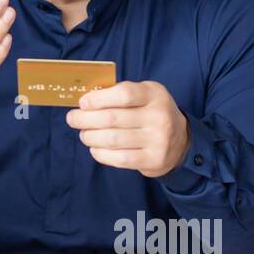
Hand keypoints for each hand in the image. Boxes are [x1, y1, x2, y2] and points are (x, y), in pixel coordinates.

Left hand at [65, 80, 190, 177]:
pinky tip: (95, 148)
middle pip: (112, 118)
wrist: (180, 140)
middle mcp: (159, 116)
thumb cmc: (150, 112)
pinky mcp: (154, 160)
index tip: (82, 103)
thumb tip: (84, 102)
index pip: (123, 94)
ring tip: (84, 134)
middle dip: (85, 119)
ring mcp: (158, 140)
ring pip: (112, 140)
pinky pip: (119, 159)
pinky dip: (101, 154)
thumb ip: (118, 94)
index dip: (98, 99)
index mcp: (154, 94)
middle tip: (73, 119)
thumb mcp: (143, 94)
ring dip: (90, 137)